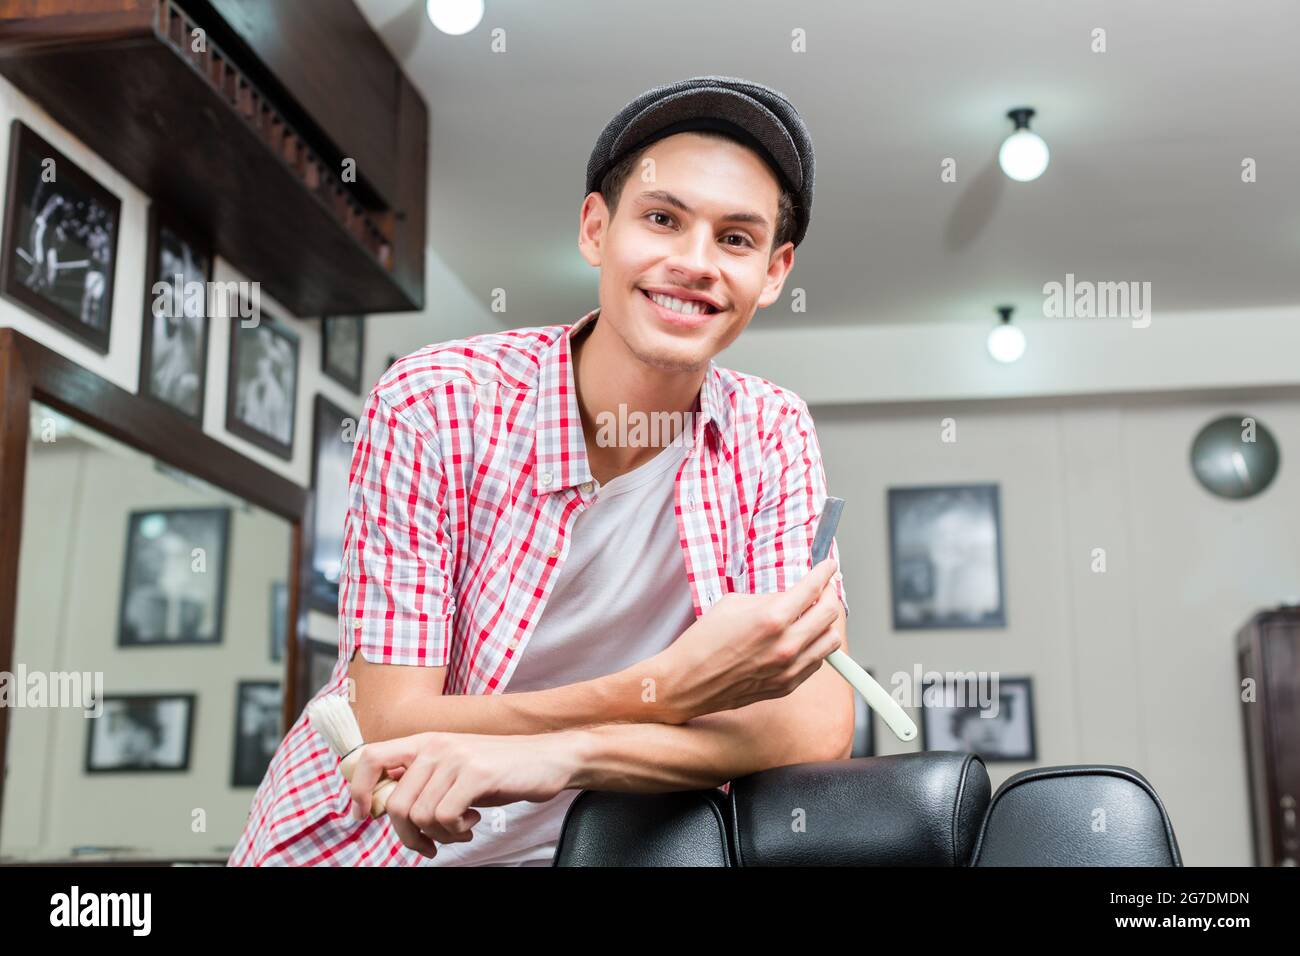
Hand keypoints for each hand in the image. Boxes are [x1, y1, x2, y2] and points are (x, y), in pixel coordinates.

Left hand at [347, 730, 582, 858]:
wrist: (550, 758)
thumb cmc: (502, 769)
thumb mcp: (455, 768)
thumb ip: (423, 780)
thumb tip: (387, 805)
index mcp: (425, 742)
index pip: (371, 758)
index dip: (358, 790)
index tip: (362, 816)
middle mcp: (435, 745)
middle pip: (394, 802)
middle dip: (408, 835)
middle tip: (430, 843)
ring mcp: (455, 758)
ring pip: (419, 815)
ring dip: (439, 835)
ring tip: (460, 829)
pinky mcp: (475, 774)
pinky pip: (444, 817)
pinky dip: (456, 831)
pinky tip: (473, 823)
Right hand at [655, 558, 843, 722]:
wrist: (687, 682)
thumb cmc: (703, 642)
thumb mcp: (732, 603)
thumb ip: (768, 598)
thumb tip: (791, 597)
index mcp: (771, 618)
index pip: (813, 589)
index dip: (825, 572)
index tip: (829, 566)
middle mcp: (786, 645)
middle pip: (830, 612)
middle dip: (830, 594)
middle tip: (824, 588)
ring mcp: (789, 668)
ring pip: (831, 640)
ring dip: (827, 623)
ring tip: (814, 615)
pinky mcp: (787, 685)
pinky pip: (817, 661)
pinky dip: (815, 646)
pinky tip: (802, 638)